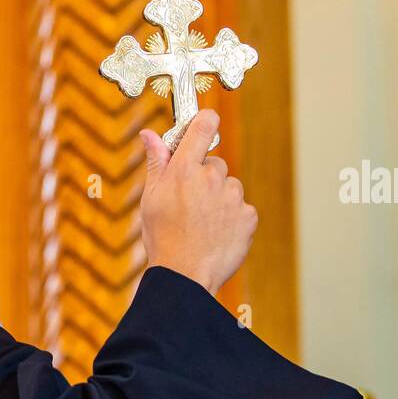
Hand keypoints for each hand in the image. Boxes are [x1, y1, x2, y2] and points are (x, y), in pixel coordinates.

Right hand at [138, 109, 257, 294]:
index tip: (203, 124)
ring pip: (229, 188)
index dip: (205, 121)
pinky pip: (242, 209)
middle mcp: (211, 178)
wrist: (185, 276)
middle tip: (190, 204)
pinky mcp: (248, 216)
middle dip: (205, 178)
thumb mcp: (151, 198)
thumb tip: (149, 133)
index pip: (203, 125)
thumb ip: (156, 162)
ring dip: (220, 200)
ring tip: (202, 224)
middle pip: (215, 164)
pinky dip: (232, 219)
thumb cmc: (162, 237)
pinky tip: (216, 234)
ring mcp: (233, 197)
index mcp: (184, 170)